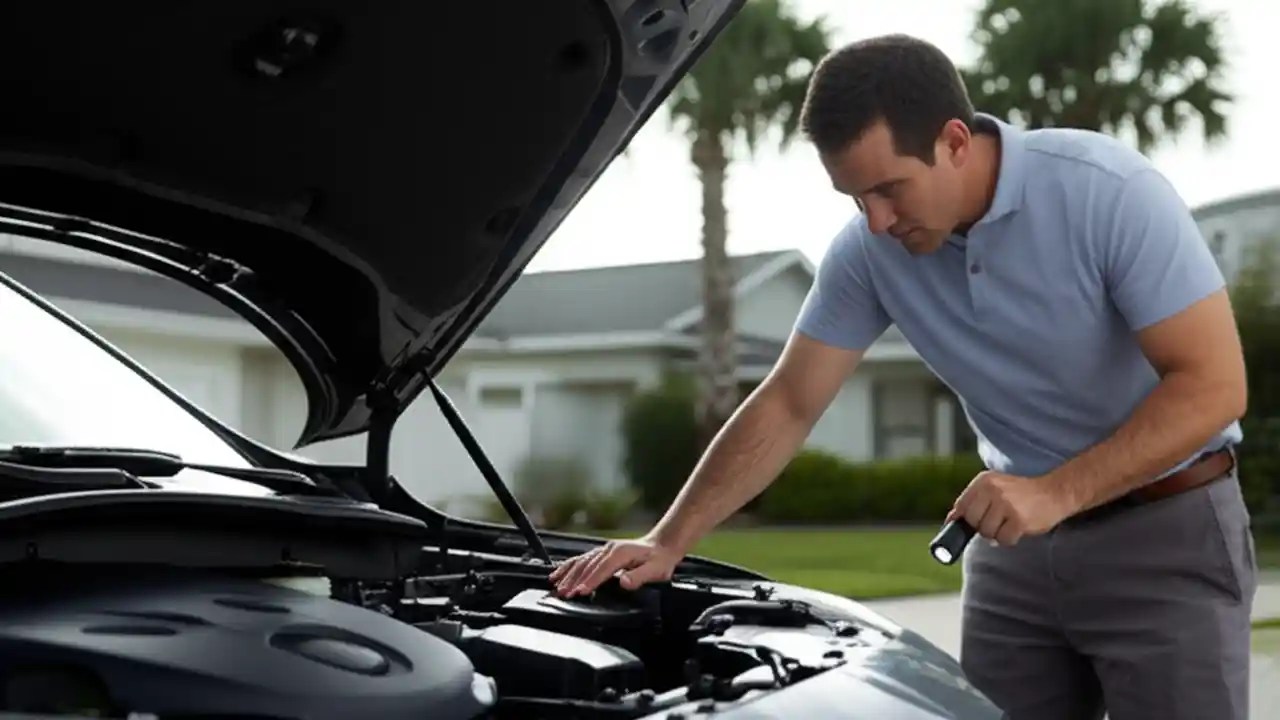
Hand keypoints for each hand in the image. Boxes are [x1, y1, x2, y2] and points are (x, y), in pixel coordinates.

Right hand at [548, 536, 681, 597]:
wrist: (662, 546)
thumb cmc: (659, 560)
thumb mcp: (656, 570)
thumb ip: (639, 576)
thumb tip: (624, 581)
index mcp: (621, 553)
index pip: (602, 569)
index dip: (590, 581)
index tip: (580, 592)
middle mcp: (609, 549)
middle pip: (587, 566)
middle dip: (574, 580)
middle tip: (563, 594)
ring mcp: (604, 550)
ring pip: (581, 562)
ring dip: (568, 575)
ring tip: (556, 587)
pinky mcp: (601, 553)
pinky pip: (581, 559)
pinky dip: (568, 566)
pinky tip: (558, 573)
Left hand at [947, 470, 1075, 545]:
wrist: (1055, 492)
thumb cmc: (1023, 494)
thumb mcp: (996, 487)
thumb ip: (974, 501)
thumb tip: (951, 519)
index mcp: (984, 481)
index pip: (961, 506)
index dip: (961, 520)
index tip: (963, 528)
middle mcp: (992, 490)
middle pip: (972, 521)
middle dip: (982, 528)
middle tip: (997, 523)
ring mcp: (1005, 504)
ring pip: (987, 533)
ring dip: (997, 534)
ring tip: (1010, 524)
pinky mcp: (1018, 519)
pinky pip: (1003, 540)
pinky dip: (1010, 540)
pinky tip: (1018, 529)